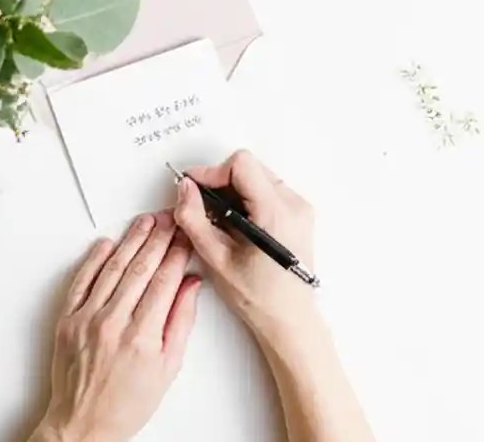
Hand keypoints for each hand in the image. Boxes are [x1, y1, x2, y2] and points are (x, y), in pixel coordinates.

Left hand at [30, 212, 201, 441]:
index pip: (164, 281)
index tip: (185, 237)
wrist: (82, 424)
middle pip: (140, 268)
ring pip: (112, 269)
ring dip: (130, 241)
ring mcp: (86, 319)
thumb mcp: (168, 368)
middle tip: (168, 219)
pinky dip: (94, 260)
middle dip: (157, 238)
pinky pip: (81, 281)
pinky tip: (107, 244)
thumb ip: (180, 323)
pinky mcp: (67, 320)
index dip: (177, 253)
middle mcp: (112, 323)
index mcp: (142, 337)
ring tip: (144, 223)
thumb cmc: (125, 404)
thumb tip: (190, 286)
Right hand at [172, 151, 318, 343]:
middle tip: (202, 207)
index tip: (193, 189)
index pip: (241, 165)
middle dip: (220, 182)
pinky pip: (266, 190)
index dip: (211, 173)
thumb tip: (184, 189)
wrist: (288, 318)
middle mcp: (293, 205)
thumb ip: (194, 219)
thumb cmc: (258, 297)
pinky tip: (236, 224)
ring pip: (257, 176)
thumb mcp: (216, 258)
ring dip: (232, 191)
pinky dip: (246, 199)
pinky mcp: (298, 214)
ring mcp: (299, 209)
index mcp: (276, 214)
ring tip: (220, 221)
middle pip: (249, 167)